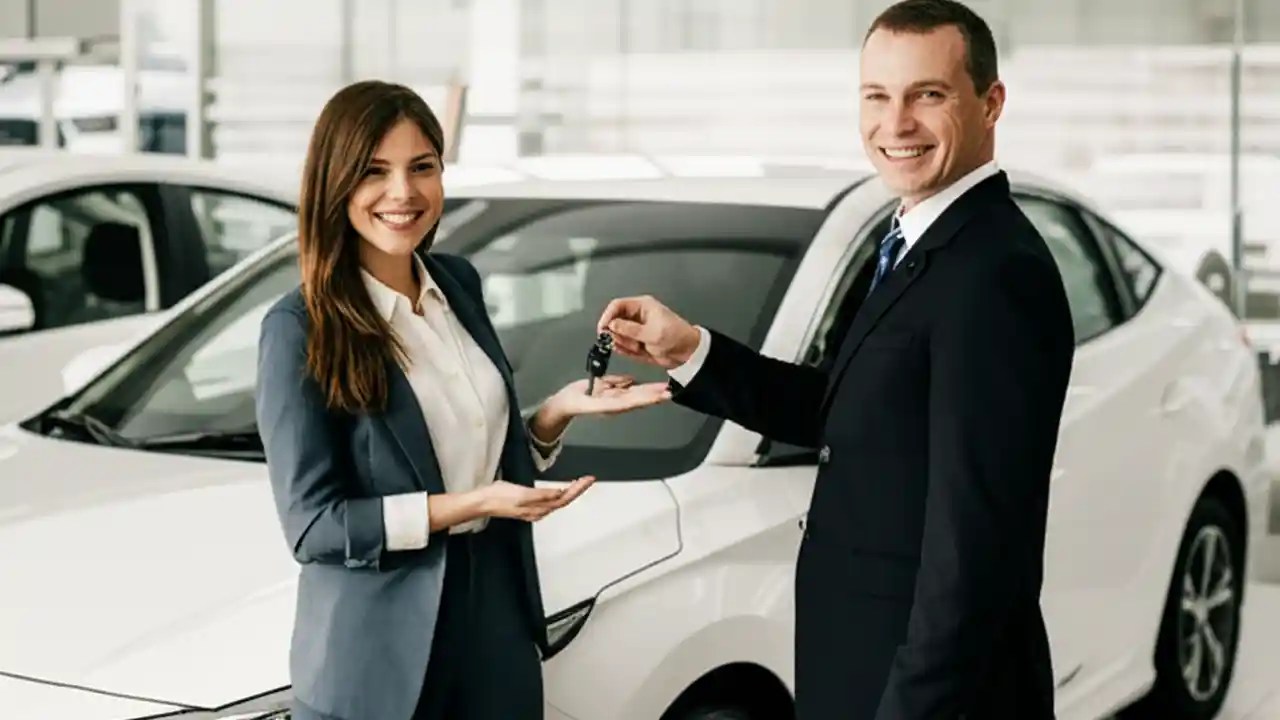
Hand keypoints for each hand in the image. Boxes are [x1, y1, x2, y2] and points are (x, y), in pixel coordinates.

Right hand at [478, 477, 595, 521]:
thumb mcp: (522, 494)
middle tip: (589, 478)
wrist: (482, 502)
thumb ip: (542, 495)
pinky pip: (550, 501)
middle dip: (577, 489)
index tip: (588, 479)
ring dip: (570, 492)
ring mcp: (534, 509)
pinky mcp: (528, 505)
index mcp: (540, 507)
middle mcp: (539, 510)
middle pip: (564, 500)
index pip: (565, 498)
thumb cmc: (500, 497)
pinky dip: (559, 494)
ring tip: (580, 483)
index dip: (578, 489)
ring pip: (558, 501)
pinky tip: (561, 490)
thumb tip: (560, 494)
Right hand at [546, 374, 671, 418]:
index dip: (647, 397)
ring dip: (651, 393)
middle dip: (654, 396)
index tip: (660, 395)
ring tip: (666, 389)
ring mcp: (614, 402)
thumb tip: (629, 381)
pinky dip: (641, 390)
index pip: (633, 401)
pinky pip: (628, 393)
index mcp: (610, 405)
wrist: (565, 405)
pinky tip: (650, 387)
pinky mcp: (612, 397)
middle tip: (670, 391)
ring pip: (637, 397)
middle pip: (639, 399)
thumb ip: (611, 384)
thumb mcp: (590, 389)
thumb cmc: (573, 400)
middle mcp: (615, 405)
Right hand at [596, 295, 701, 369]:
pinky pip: (623, 345)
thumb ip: (629, 329)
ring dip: (623, 343)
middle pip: (614, 321)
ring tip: (637, 347)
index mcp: (642, 306)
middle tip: (621, 342)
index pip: (617, 305)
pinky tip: (636, 352)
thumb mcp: (652, 333)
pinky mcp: (636, 341)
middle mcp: (637, 316)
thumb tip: (611, 325)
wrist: (687, 353)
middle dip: (616, 333)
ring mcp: (636, 329)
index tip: (603, 329)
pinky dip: (626, 350)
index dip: (607, 316)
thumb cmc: (677, 337)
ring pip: (617, 334)